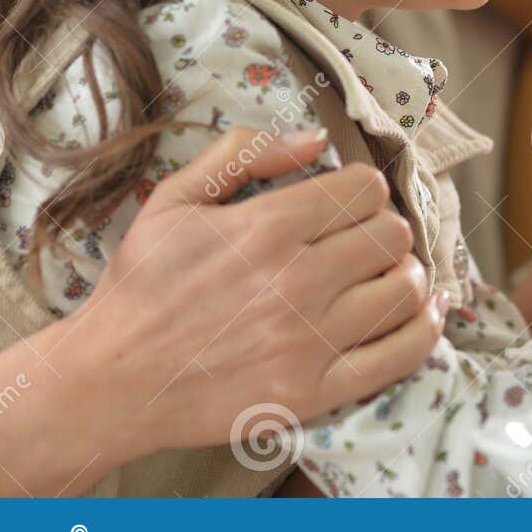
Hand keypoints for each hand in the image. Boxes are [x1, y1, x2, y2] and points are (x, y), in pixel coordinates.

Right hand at [0, 127, 446, 495]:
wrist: (108, 381)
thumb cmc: (141, 285)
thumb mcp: (174, 199)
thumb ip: (244, 154)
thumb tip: (315, 139)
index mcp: (266, 228)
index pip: (366, 188)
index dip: (363, 190)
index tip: (348, 204)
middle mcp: (296, 281)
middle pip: (392, 235)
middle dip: (383, 230)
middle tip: (361, 243)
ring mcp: (308, 341)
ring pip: (406, 288)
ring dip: (403, 276)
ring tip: (382, 278)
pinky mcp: (313, 393)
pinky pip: (403, 354)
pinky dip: (422, 329)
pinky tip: (416, 315)